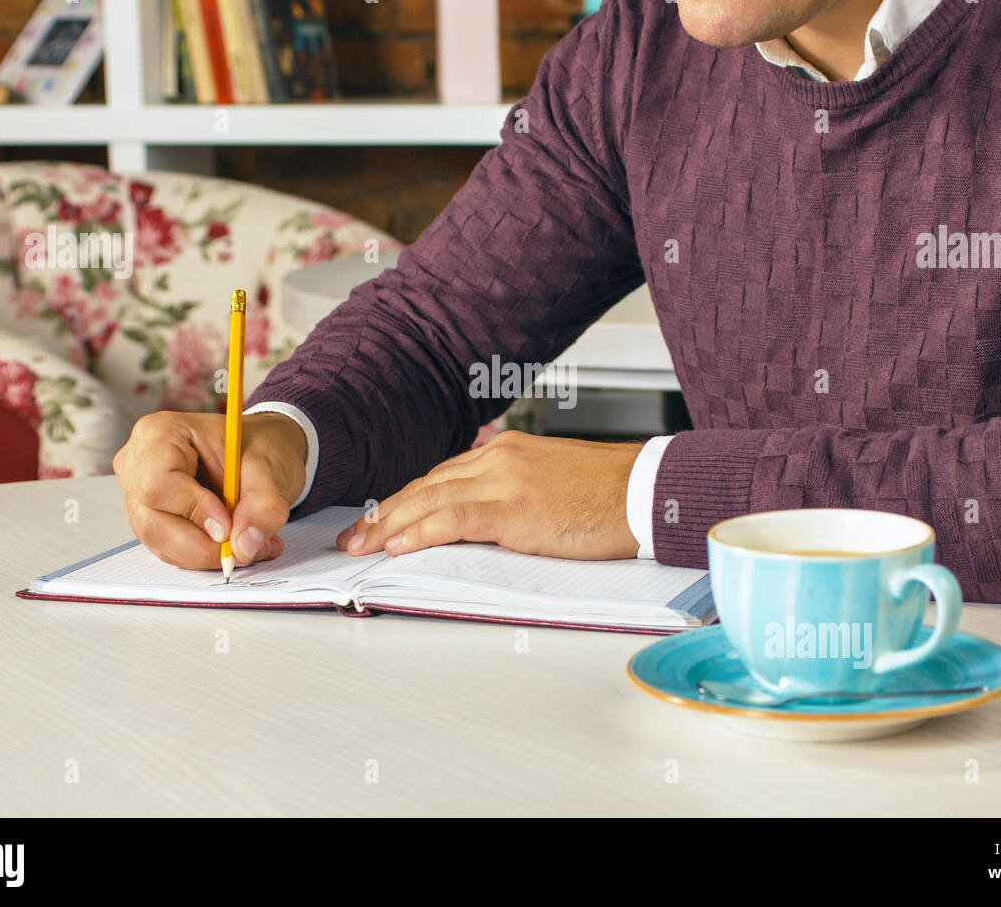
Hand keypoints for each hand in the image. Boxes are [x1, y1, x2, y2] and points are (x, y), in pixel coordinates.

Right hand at [113, 411, 306, 569]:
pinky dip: (204, 553)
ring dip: (207, 553)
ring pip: (161, 543)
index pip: (158, 485)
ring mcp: (138, 494)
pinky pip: (169, 549)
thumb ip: (262, 506)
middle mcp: (139, 464)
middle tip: (245, 548)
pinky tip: (234, 542)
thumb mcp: (270, 468)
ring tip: (249, 543)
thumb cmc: (257, 445)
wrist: (259, 451)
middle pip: (152, 523)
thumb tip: (245, 545)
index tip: (228, 527)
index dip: (194, 511)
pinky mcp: (150, 517)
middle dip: (202, 546)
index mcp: (160, 434)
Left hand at [337, 431, 643, 559]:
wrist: (647, 489)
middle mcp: (499, 458)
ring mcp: (505, 480)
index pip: (443, 477)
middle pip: (426, 485)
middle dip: (385, 514)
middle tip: (354, 537)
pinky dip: (421, 532)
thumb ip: (517, 495)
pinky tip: (399, 546)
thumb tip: (488, 524)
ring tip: (361, 547)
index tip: (382, 520)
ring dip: (389, 526)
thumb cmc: (610, 495)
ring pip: (430, 500)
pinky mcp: (514, 508)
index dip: (406, 501)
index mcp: (508, 452)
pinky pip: (454, 519)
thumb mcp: (553, 484)